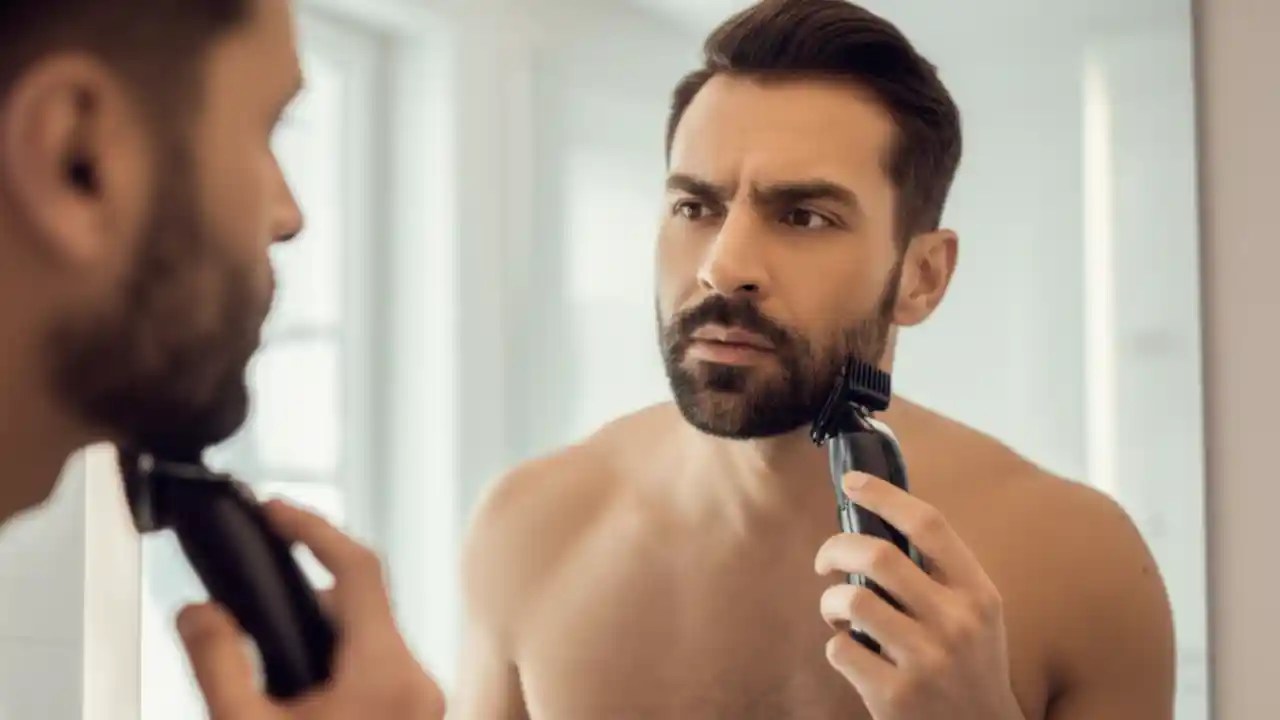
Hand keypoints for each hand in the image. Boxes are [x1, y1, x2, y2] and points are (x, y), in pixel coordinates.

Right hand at [178, 501, 445, 718]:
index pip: (359, 567)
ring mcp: (422, 702)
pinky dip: (336, 660)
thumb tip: (198, 611)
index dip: (314, 527)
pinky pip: (377, 666)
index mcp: (387, 673)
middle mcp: (418, 680)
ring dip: (318, 631)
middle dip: (304, 593)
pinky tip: (295, 685)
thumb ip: (216, 663)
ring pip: (370, 636)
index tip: (273, 510)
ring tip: (265, 651)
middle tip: (249, 602)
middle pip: (361, 602)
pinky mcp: (412, 717)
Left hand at [814, 472, 1023, 719]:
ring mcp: (926, 661)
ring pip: (852, 600)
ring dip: (831, 601)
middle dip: (836, 547)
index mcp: (978, 594)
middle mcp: (957, 624)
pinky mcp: (895, 695)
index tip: (851, 482)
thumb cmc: (968, 665)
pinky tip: (852, 652)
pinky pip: (840, 649)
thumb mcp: (975, 615)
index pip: (930, 525)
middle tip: (825, 559)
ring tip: (837, 612)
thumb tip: (879, 518)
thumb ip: (939, 574)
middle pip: (879, 555)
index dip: (884, 495)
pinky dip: (836, 645)